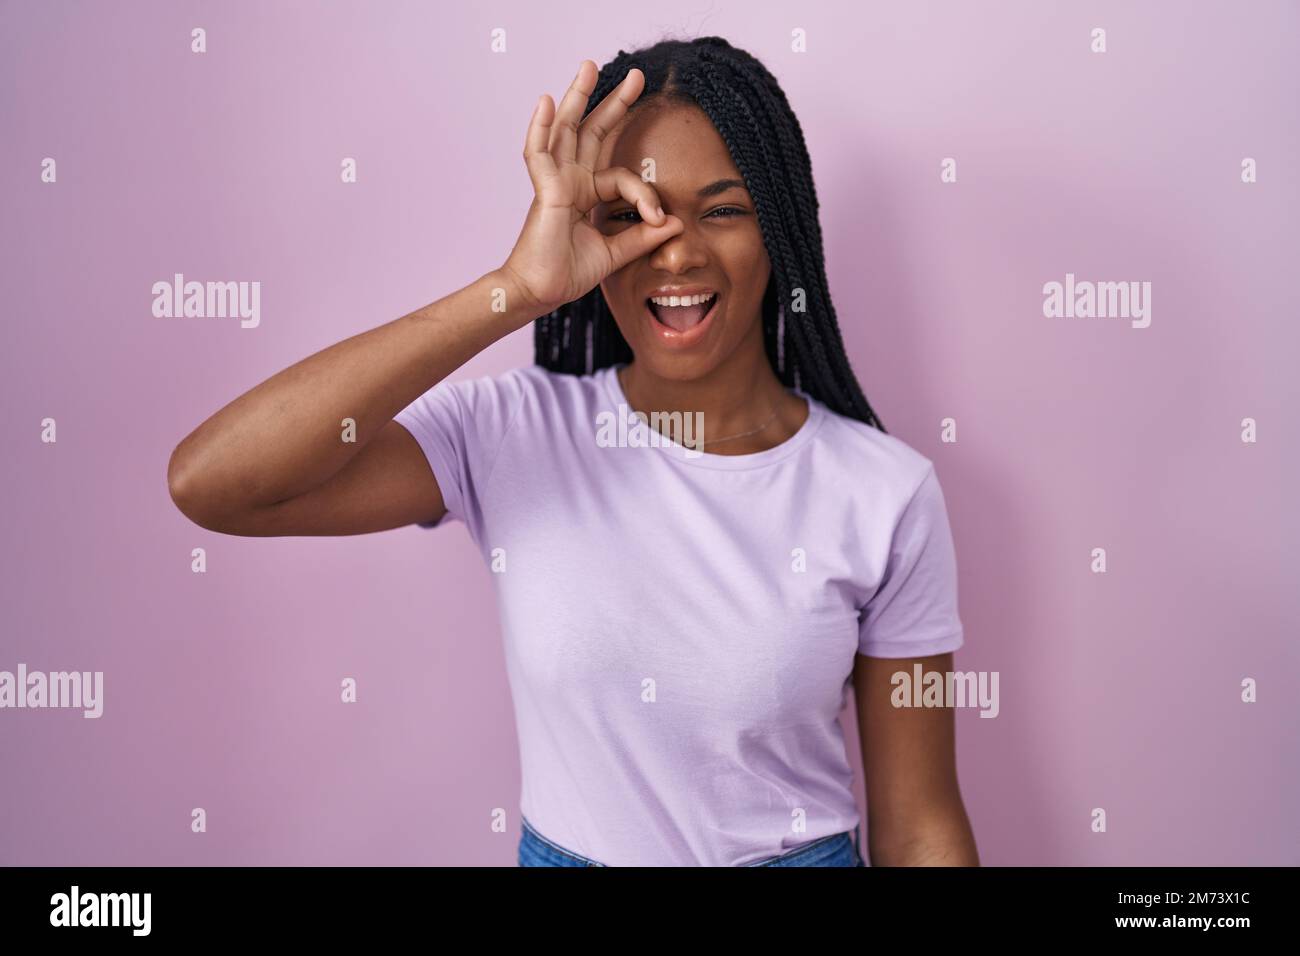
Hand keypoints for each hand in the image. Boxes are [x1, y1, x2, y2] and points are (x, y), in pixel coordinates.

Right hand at [499, 60, 683, 316]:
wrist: (541, 293)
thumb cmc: (567, 274)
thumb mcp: (616, 253)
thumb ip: (642, 236)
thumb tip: (676, 222)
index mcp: (585, 194)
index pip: (622, 176)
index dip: (645, 193)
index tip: (660, 218)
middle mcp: (570, 181)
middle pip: (592, 132)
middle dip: (614, 103)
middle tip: (636, 76)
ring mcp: (555, 182)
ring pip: (566, 130)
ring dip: (577, 97)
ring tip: (590, 66)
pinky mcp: (544, 191)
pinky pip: (538, 153)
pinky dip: (540, 127)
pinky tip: (546, 101)